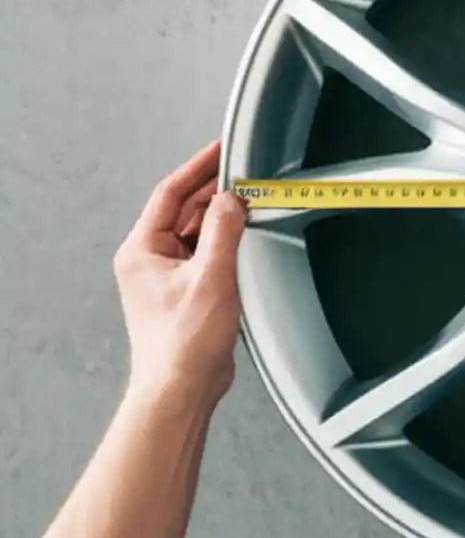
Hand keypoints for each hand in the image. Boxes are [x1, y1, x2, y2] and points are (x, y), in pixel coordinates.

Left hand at [112, 140, 245, 406]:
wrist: (181, 388)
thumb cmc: (185, 342)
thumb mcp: (211, 277)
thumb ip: (223, 232)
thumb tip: (232, 198)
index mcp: (142, 250)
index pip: (170, 194)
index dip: (197, 167)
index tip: (221, 148)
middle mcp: (149, 259)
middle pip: (183, 210)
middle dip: (213, 191)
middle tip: (244, 172)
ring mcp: (166, 276)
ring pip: (195, 231)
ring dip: (221, 217)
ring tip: (250, 201)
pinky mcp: (185, 291)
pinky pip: (204, 253)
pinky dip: (224, 241)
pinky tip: (244, 236)